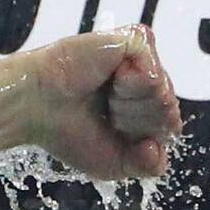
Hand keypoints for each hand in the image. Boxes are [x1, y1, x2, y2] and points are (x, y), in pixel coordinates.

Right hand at [19, 25, 182, 180]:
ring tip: (105, 96)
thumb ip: (148, 166)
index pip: (169, 130)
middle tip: (106, 112)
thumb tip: (160, 150)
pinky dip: (132, 87)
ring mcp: (140, 61)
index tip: (111, 132)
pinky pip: (155, 75)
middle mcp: (143, 82)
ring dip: (132, 107)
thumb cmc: (67, 132)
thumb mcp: (115, 164)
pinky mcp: (135, 43)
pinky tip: (111, 79)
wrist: (39, 109)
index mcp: (140, 107)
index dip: (142, 140)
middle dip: (137, 123)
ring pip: (165, 96)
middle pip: (170, 113)